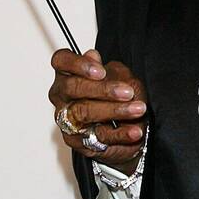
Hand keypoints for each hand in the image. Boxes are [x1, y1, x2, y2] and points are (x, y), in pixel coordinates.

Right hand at [49, 48, 147, 173]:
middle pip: (72, 87)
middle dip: (103, 89)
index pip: (61, 61)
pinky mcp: (75, 140)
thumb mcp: (123, 78)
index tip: (101, 71)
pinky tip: (134, 130)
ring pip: (83, 112)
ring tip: (137, 110)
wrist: (127, 131)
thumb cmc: (120, 99)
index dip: (77, 63)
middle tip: (128, 92)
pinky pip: (96, 136)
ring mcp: (65, 118)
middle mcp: (62, 95)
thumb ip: (111, 69)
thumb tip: (94, 57)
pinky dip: (119, 134)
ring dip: (114, 110)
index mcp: (68, 74)